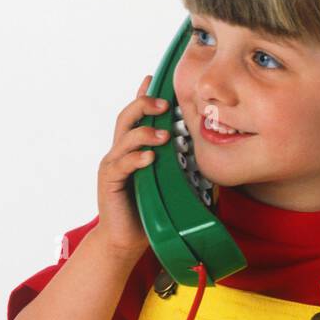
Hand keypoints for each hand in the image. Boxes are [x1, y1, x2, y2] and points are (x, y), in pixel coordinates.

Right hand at [96, 76, 169, 259]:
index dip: (144, 95)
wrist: (125, 241)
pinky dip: (136, 159)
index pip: (138, 116)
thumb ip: (180, 169)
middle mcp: (120, 152)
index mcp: (134, 149)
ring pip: (125, 138)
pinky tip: (149, 158)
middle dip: (144, 104)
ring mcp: (113, 166)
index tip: (155, 79)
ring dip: (145, 132)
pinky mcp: (109, 182)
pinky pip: (121, 165)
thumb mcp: (168, 186)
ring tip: (164, 135)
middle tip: (165, 103)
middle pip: (127, 117)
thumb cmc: (148, 213)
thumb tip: (210, 163)